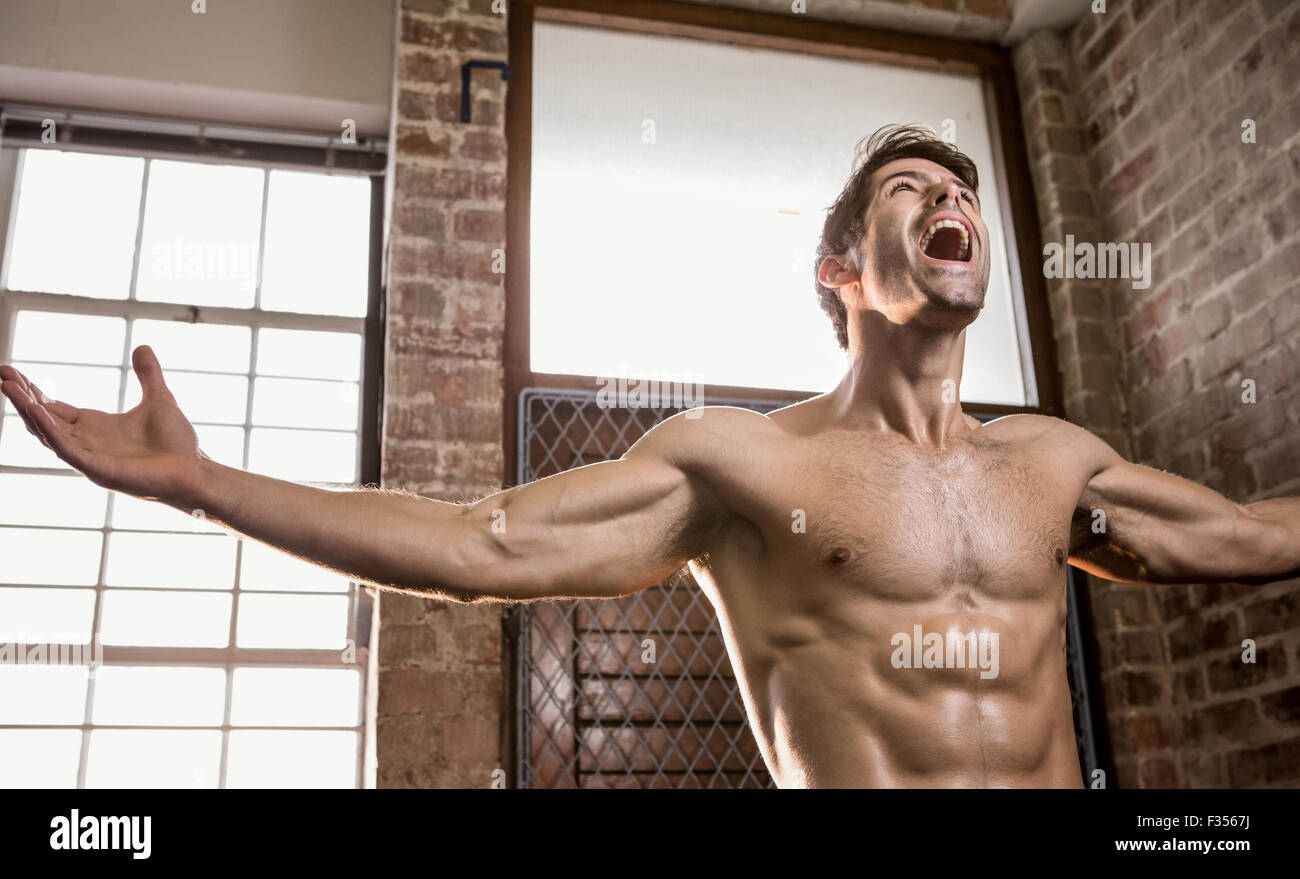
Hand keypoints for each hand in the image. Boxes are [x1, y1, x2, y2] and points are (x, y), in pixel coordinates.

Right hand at [0, 345, 205, 507]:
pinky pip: (67, 450)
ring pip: (48, 432)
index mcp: (95, 427)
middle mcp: (86, 442)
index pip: (54, 407)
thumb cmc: (176, 444)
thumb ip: (148, 374)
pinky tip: (36, 411)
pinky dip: (50, 431)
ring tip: (8, 387)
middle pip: (43, 418)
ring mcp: (89, 457)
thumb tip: (142, 347)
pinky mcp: (98, 469)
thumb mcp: (159, 398)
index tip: (10, 372)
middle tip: (1, 374)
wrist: (195, 471)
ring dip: (28, 410)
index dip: (32, 391)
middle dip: (21, 397)